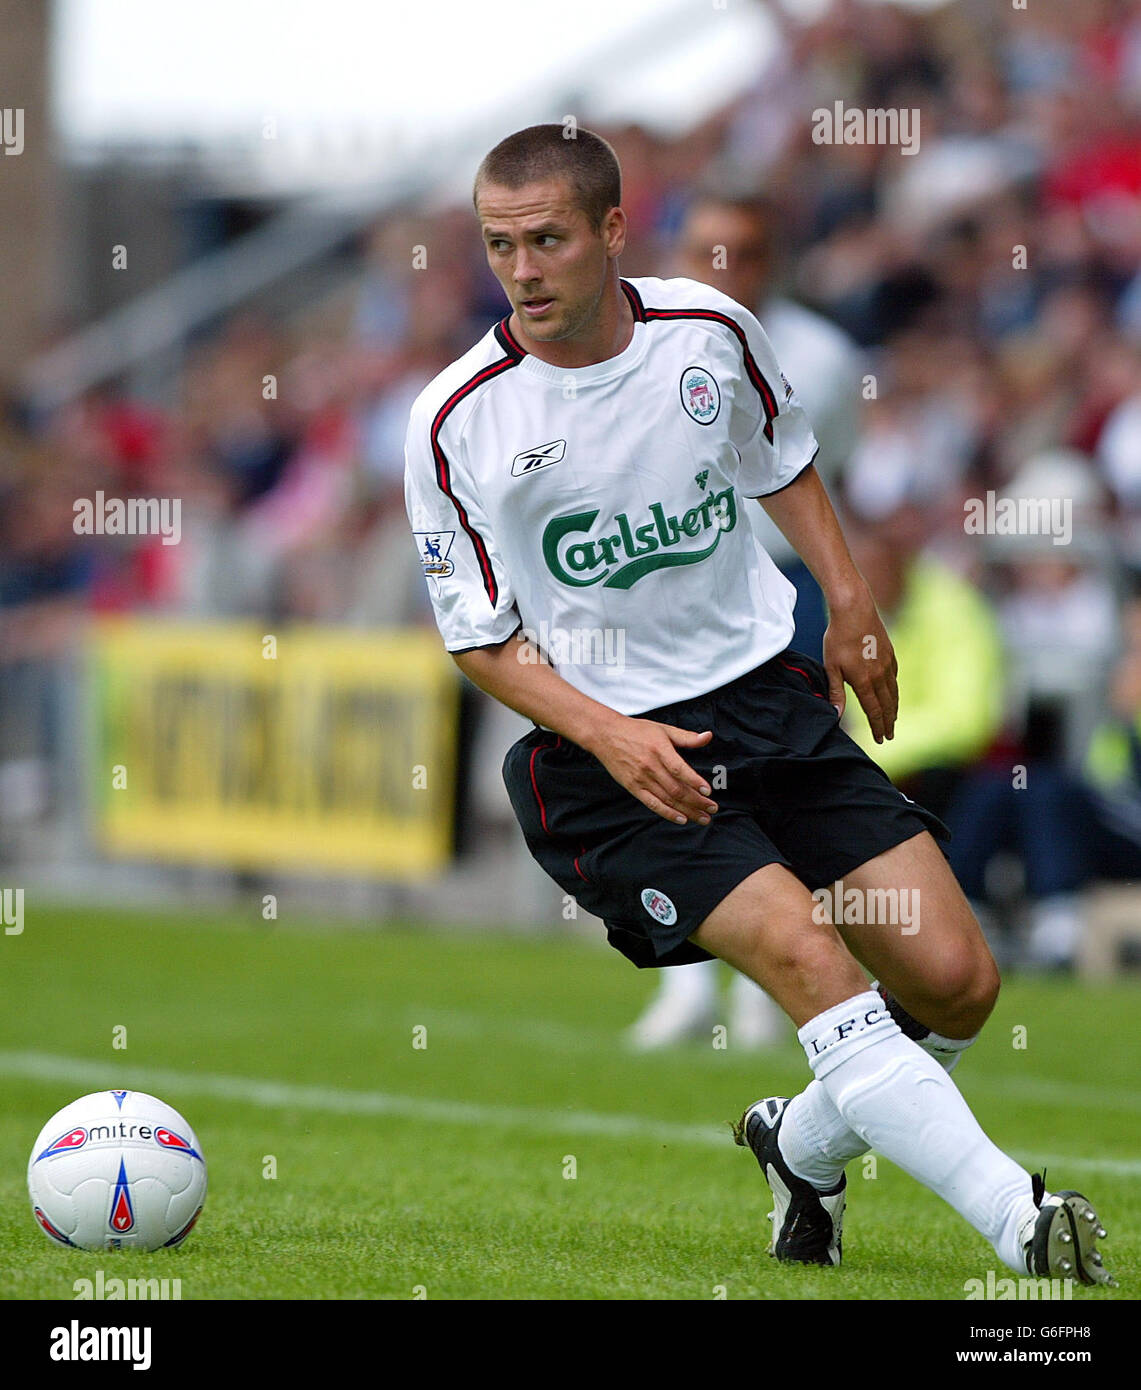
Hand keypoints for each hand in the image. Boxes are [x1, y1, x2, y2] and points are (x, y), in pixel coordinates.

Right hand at [587, 715, 718, 825]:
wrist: (606, 735)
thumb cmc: (636, 731)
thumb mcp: (663, 729)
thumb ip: (687, 737)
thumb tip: (708, 736)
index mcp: (659, 750)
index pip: (679, 769)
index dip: (694, 781)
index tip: (708, 791)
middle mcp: (650, 766)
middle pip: (676, 789)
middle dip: (697, 801)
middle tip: (713, 809)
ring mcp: (640, 779)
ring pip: (667, 799)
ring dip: (687, 810)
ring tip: (703, 818)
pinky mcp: (633, 787)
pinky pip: (652, 804)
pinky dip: (667, 813)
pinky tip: (681, 819)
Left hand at [823, 590, 897, 741]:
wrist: (855, 609)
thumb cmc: (838, 637)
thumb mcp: (831, 667)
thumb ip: (835, 692)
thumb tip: (836, 715)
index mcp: (864, 681)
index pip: (874, 711)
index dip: (877, 727)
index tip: (881, 739)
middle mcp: (880, 675)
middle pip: (887, 705)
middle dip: (888, 722)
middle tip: (890, 735)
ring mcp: (887, 663)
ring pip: (893, 692)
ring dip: (893, 708)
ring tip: (893, 719)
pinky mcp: (890, 653)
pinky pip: (895, 677)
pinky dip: (895, 689)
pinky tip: (893, 692)